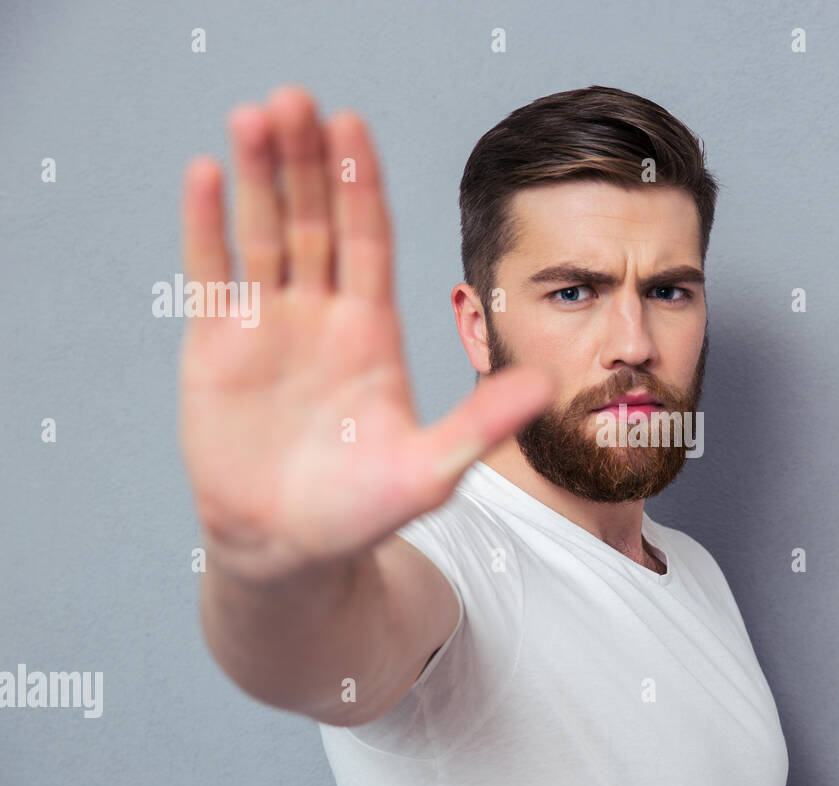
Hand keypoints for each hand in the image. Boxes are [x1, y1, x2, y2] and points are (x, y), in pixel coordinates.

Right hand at [178, 86, 552, 580]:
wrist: (291, 547)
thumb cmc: (362, 512)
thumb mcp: (431, 470)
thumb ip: (480, 425)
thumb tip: (547, 387)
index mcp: (373, 331)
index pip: (369, 239)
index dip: (362, 184)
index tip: (354, 127)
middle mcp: (323, 315)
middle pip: (316, 220)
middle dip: (309, 162)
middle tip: (298, 100)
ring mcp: (269, 325)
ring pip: (265, 233)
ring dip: (260, 176)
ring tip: (255, 116)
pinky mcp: (218, 346)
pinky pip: (212, 274)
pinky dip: (206, 226)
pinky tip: (206, 174)